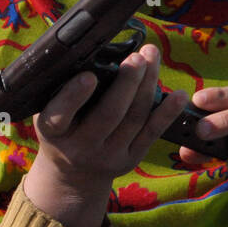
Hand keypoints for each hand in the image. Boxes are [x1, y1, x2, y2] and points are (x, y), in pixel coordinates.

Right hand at [26, 43, 189, 226]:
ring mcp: (108, 155)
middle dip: (126, 84)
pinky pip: (152, 133)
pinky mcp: (131, 158)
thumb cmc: (62, 129)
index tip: (88, 76)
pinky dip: (167, 112)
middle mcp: (80, 147)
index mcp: (53, 132)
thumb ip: (60, 89)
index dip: (73, 97)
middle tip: (137, 57)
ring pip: (134, 118)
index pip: (59, 115)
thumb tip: (86, 51)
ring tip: (152, 58)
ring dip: (147, 86)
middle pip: (108, 114)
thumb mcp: (48, 112)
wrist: (73, 175)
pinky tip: (179, 94)